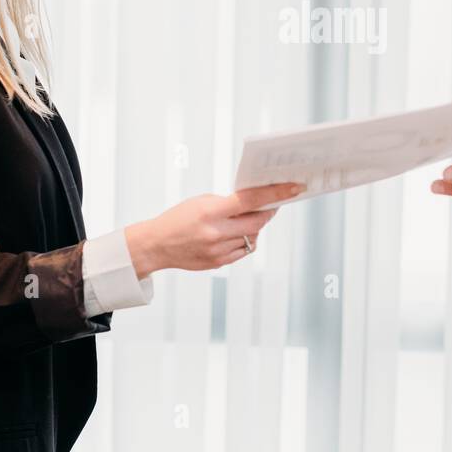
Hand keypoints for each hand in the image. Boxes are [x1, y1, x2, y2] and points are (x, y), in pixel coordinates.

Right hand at [125, 182, 303, 275]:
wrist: (156, 245)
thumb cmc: (179, 218)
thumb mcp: (202, 201)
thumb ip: (228, 203)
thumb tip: (256, 203)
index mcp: (210, 212)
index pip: (251, 200)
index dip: (276, 193)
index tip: (294, 188)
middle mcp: (216, 233)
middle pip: (258, 221)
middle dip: (269, 210)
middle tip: (273, 203)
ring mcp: (218, 251)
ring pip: (252, 237)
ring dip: (255, 226)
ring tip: (246, 218)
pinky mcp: (219, 263)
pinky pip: (244, 250)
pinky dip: (245, 240)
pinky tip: (237, 233)